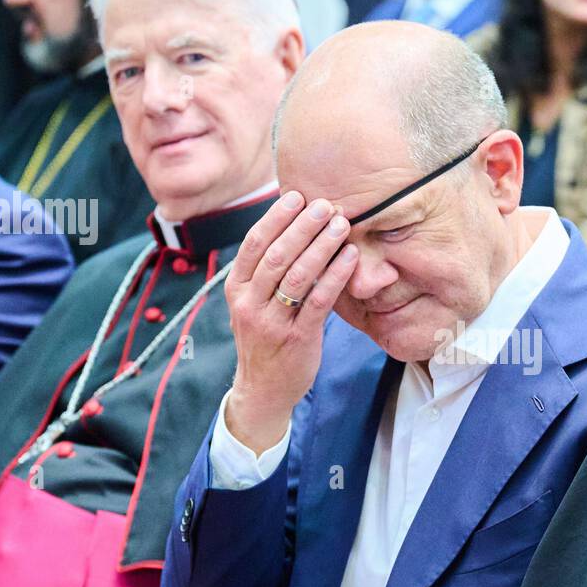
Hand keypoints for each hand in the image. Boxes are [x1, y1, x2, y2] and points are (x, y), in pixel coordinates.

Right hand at [224, 192, 358, 453]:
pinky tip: (350, 257)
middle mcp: (250, 303)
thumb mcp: (251, 305)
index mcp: (236, 290)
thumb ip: (265, 273)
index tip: (297, 196)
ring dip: (322, 245)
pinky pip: (319, 301)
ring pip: (298, 275)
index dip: (275, 218)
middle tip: (325, 204)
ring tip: (341, 224)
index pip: (254, 245)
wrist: (262, 390)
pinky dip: (336, 275)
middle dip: (303, 226)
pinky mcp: (297, 338)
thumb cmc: (264, 339)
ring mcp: (272, 322)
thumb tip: (292, 229)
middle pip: (277, 255)